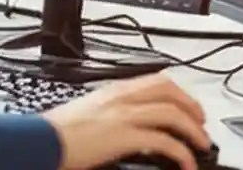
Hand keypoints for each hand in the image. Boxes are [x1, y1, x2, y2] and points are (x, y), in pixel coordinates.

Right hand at [42, 73, 209, 169]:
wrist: (41, 140)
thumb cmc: (58, 132)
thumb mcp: (88, 112)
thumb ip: (111, 112)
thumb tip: (128, 124)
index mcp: (114, 91)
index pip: (156, 81)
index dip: (180, 94)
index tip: (189, 108)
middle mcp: (121, 98)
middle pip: (170, 91)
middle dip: (192, 108)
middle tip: (201, 126)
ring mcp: (123, 115)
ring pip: (173, 113)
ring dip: (193, 130)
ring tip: (200, 146)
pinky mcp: (124, 136)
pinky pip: (165, 141)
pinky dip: (182, 153)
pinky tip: (185, 164)